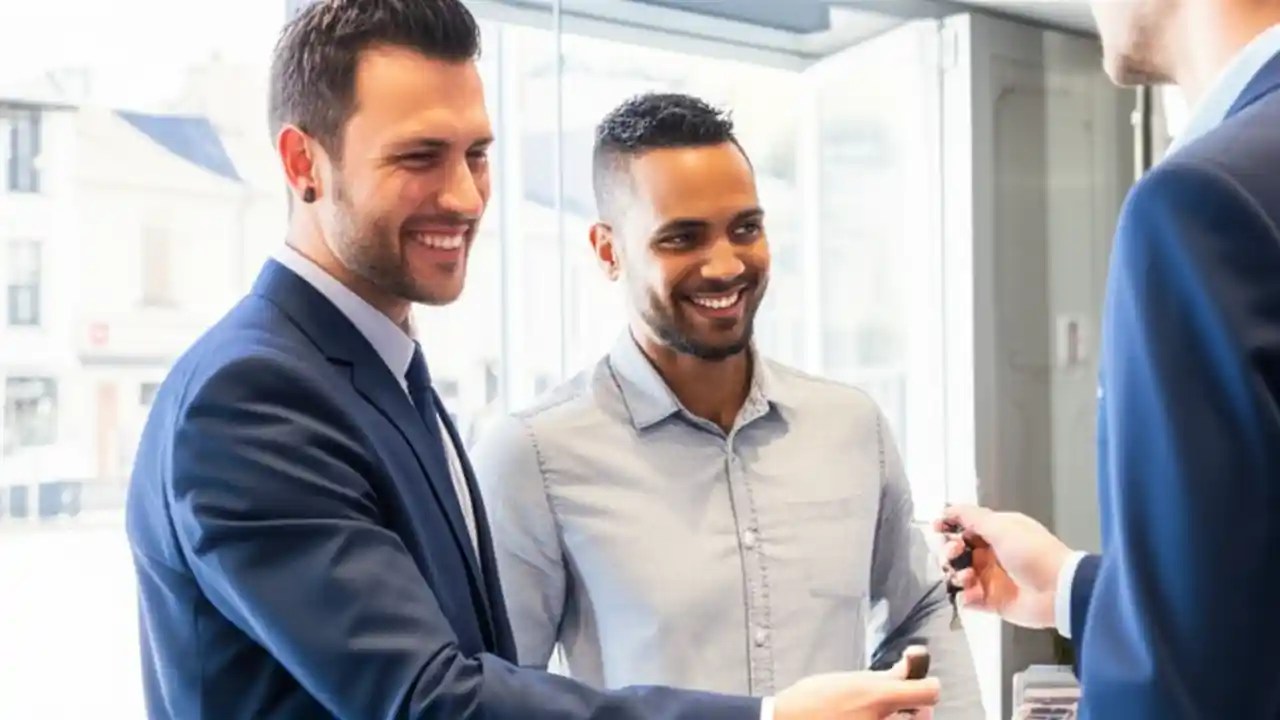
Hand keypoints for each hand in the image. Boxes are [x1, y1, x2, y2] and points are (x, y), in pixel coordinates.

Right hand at [773, 647, 939, 719]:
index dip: (928, 684)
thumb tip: (915, 661)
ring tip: (875, 712)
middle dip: (915, 707)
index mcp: (877, 697)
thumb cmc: (815, 698)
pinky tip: (865, 718)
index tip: (921, 680)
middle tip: (897, 702)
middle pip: (923, 715)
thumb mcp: (852, 679)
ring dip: (901, 717)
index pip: (929, 692)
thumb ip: (889, 675)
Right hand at [933, 505, 1071, 628]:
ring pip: (958, 575)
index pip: (963, 528)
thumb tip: (948, 509)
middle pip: (956, 552)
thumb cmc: (1033, 553)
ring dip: (956, 574)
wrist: (1058, 590)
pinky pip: (968, 599)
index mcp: (996, 533)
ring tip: (968, 577)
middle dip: (948, 551)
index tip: (937, 529)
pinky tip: (972, 593)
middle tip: (954, 553)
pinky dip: (965, 597)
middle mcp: (991, 555)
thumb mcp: (1002, 526)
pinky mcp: (993, 601)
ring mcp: (991, 579)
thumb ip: (971, 517)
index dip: (948, 528)